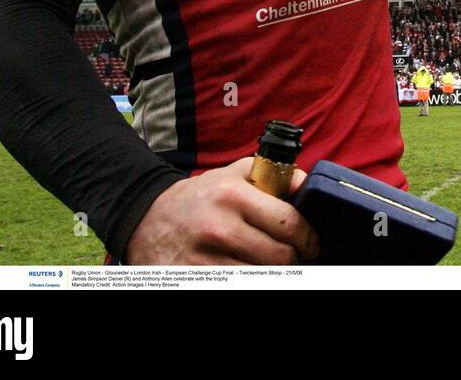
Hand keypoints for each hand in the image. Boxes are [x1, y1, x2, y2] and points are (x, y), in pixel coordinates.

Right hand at [124, 157, 319, 264]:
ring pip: (263, 276)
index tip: (312, 243)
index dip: (308, 237)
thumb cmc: (201, 196)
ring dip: (274, 273)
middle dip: (295, 259)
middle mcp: (220, 228)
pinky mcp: (196, 278)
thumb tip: (306, 183)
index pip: (288, 223)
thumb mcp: (233, 175)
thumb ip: (273, 175)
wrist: (148, 219)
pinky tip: (251, 269)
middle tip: (296, 257)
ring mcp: (206, 258)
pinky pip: (239, 285)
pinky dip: (252, 279)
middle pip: (280, 256)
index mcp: (233, 196)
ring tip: (273, 264)